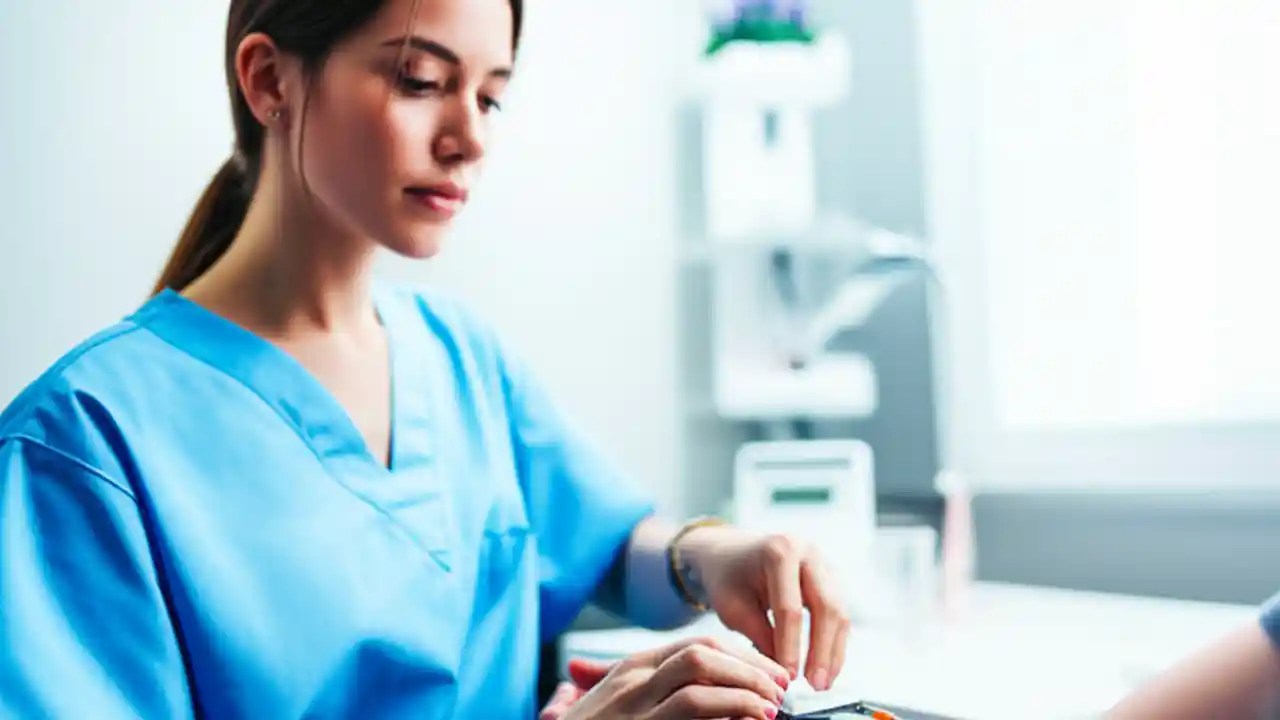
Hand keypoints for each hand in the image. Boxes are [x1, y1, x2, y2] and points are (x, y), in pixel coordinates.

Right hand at [545, 637, 788, 719]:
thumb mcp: (613, 705)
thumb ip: (644, 687)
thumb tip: (690, 684)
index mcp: (629, 671)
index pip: (694, 645)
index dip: (740, 656)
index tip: (769, 672)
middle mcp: (630, 686)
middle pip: (701, 654)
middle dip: (749, 667)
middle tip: (780, 688)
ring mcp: (633, 713)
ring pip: (698, 684)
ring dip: (743, 693)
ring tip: (769, 710)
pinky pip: (690, 719)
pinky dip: (725, 719)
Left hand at [682, 527, 849, 690]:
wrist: (729, 552)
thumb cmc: (727, 578)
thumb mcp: (733, 608)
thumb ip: (760, 636)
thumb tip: (785, 672)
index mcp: (778, 552)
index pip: (789, 608)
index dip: (791, 646)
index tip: (789, 677)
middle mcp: (807, 552)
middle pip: (826, 607)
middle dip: (823, 651)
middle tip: (816, 685)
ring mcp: (823, 562)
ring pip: (839, 612)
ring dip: (834, 651)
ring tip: (822, 683)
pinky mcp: (830, 576)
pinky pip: (839, 612)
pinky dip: (834, 642)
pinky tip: (826, 667)